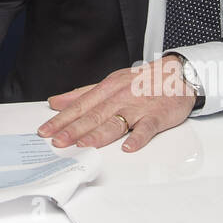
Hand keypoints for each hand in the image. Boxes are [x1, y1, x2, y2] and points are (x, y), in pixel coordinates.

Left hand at [38, 55, 195, 151]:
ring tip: (83, 144)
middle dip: (73, 129)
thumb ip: (82, 94)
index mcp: (106, 89)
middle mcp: (119, 97)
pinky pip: (147, 127)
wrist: (177, 75)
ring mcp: (138, 106)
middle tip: (57, 141)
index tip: (45, 131)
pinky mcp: (156, 115)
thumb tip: (56, 102)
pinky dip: (138, 137)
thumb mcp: (110, 82)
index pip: (79, 106)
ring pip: (116, 121)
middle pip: (93, 115)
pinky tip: (128, 147)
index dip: (61, 119)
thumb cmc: (141, 81)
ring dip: (99, 134)